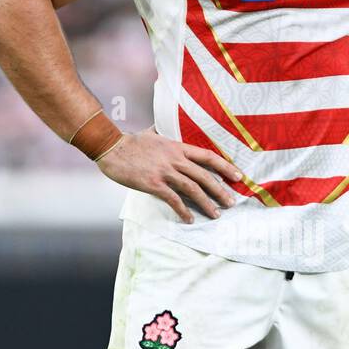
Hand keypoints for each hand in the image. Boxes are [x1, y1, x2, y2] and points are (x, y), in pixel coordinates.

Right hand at [96, 127, 242, 223]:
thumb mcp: (152, 133)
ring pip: (193, 189)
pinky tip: (190, 219)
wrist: (111, 148)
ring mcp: (164, 171)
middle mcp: (175, 159)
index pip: (208, 156)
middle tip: (231, 202)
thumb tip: (165, 128)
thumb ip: (163, 133)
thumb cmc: (131, 142)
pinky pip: (173, 199)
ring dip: (206, 203)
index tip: (238, 176)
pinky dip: (183, 210)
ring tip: (216, 214)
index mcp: (177, 147)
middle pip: (204, 176)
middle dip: (220, 190)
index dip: (225, 167)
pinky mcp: (153, 183)